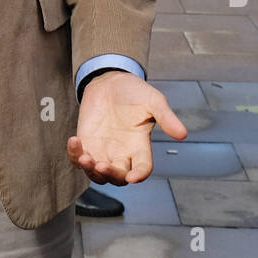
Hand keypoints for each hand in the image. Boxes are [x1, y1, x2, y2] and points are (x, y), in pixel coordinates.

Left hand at [68, 71, 186, 185]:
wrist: (110, 81)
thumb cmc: (134, 92)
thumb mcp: (154, 100)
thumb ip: (166, 117)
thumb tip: (183, 134)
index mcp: (140, 146)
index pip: (143, 168)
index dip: (139, 175)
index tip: (133, 177)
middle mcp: (122, 153)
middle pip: (118, 176)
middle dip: (110, 174)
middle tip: (102, 165)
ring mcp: (103, 150)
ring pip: (97, 173)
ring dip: (90, 170)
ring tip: (85, 157)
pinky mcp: (86, 142)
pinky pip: (78, 158)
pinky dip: (74, 155)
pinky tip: (74, 141)